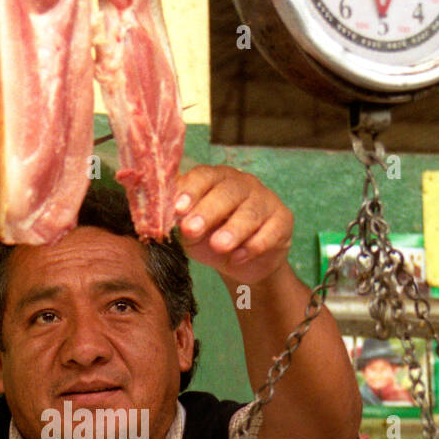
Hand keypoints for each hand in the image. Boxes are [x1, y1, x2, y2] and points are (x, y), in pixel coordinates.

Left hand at [172, 165, 292, 285]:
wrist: (241, 261)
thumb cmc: (210, 236)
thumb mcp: (189, 228)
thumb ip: (177, 218)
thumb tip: (157, 214)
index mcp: (216, 179)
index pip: (203, 177)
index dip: (190, 190)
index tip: (177, 208)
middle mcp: (242, 184)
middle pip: (227, 192)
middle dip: (208, 211)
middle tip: (191, 230)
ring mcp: (265, 200)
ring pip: (250, 212)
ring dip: (233, 230)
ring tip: (219, 246)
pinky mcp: (282, 221)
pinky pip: (270, 231)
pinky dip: (254, 246)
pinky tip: (238, 257)